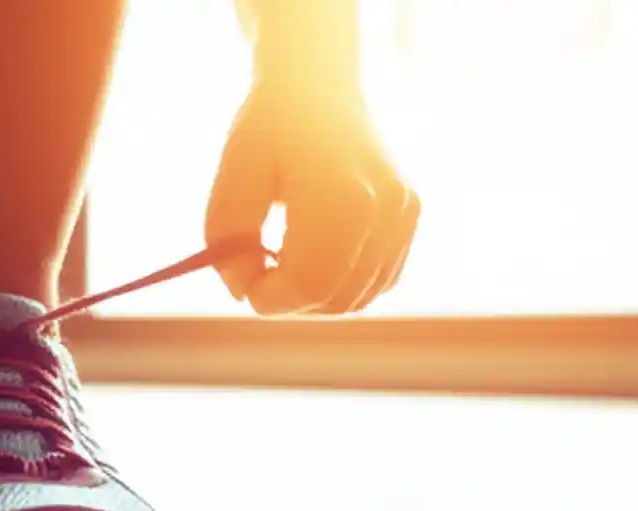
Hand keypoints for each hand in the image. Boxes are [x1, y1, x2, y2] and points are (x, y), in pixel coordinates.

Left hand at [206, 81, 418, 314]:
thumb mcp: (232, 176)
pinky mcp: (410, 216)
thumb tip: (242, 291)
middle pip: (335, 298)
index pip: (309, 283)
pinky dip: (341, 284)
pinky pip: (377, 280)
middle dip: (289, 301)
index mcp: (342, 194)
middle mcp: (385, 207)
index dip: (269, 298)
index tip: (243, 282)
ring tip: (283, 260)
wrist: (319, 83)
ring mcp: (404, 213)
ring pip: (358, 297)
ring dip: (313, 297)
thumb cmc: (271, 126)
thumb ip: (228, 239)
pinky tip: (314, 256)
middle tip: (257, 273)